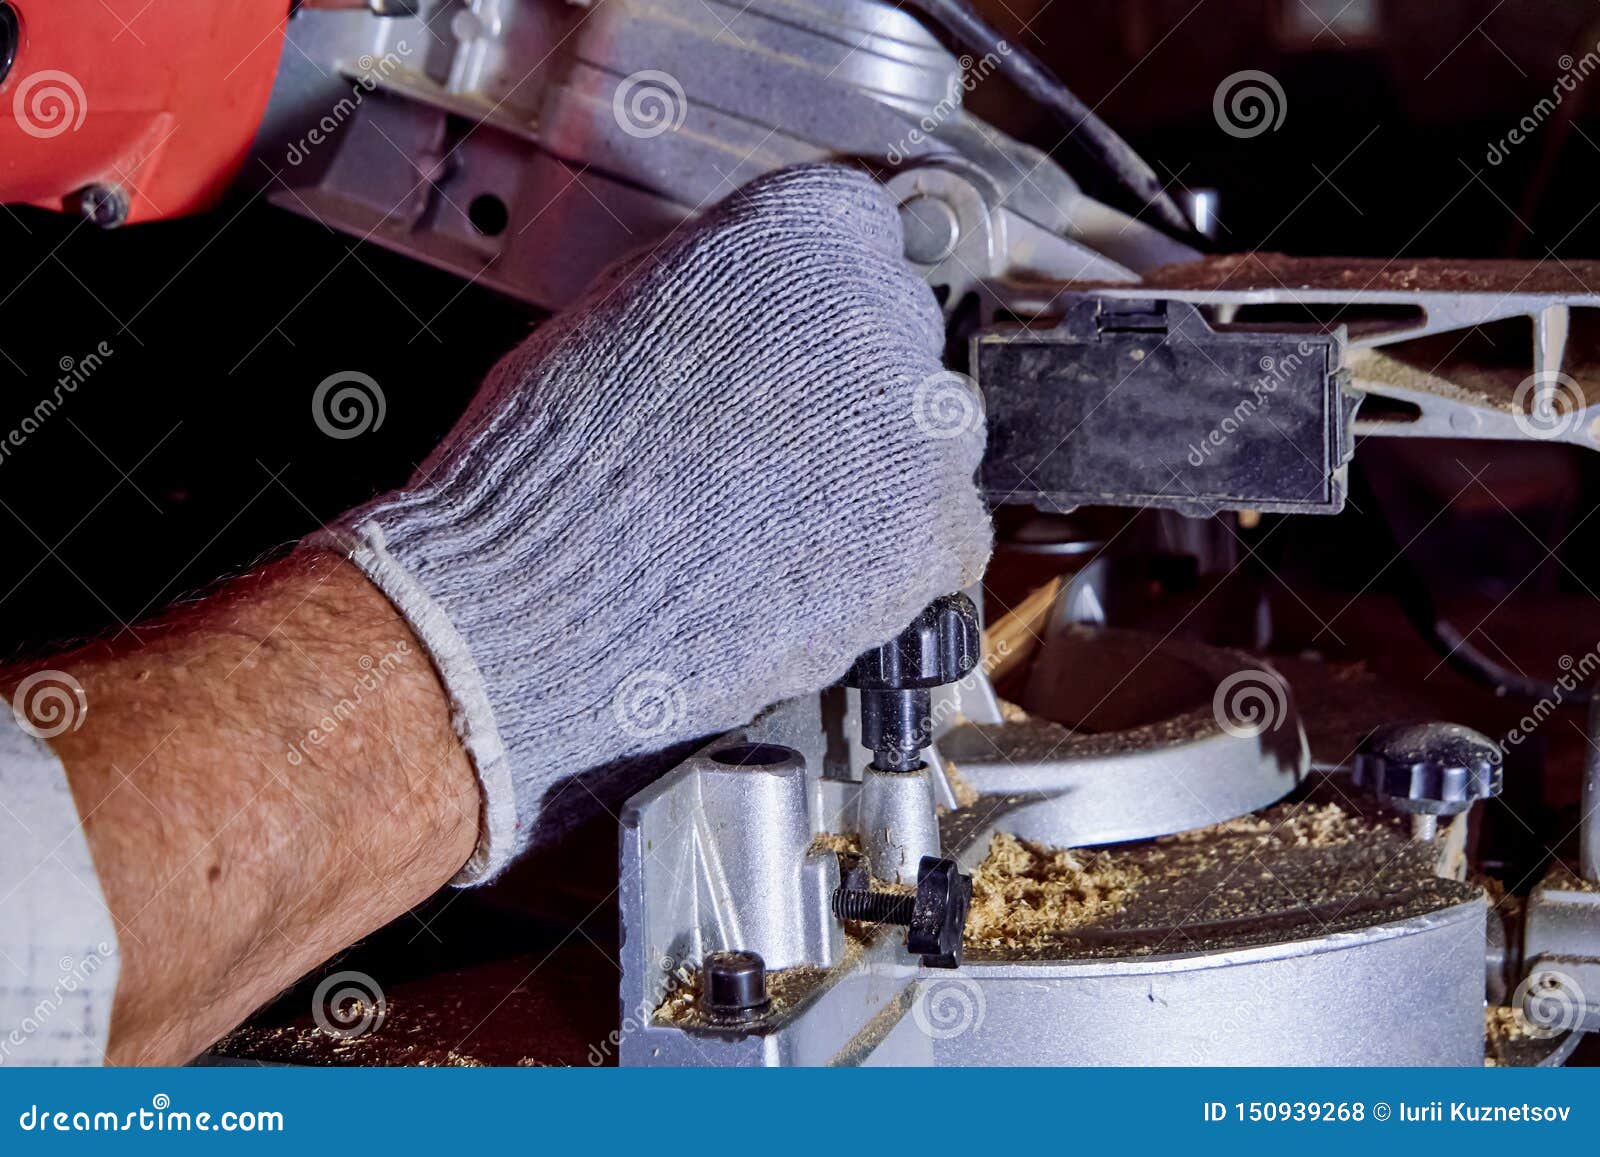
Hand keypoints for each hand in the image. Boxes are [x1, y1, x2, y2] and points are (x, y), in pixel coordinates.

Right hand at [322, 163, 992, 879]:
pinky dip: (892, 560)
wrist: (545, 597)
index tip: (801, 345)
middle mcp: (884, 311)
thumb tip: (762, 302)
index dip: (818, 305)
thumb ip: (725, 286)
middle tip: (771, 450)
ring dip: (874, 478)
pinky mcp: (936, 533)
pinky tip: (811, 569)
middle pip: (899, 342)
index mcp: (802, 230)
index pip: (861, 237)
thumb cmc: (554, 464)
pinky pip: (945, 536)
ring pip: (929, 443)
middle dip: (846, 395)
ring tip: (778, 521)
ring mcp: (923, 427)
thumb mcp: (622, 312)